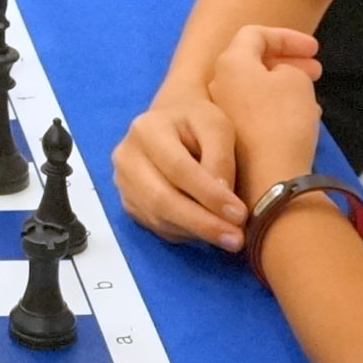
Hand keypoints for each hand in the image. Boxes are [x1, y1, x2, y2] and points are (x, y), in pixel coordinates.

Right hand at [112, 86, 249, 251]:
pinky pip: (156, 226)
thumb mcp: (217, 125)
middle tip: (236, 240)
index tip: (240, 214)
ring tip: (229, 239)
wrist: (172, 123)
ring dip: (196, 232)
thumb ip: (220, 157)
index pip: (177, 167)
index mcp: (146, 129)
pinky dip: (185, 234)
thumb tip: (223, 199)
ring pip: (158, 218)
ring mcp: (123, 182)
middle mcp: (126, 156)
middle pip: (161, 198)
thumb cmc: (198, 122)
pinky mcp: (129, 202)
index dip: (208, 194)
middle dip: (202, 223)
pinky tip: (207, 232)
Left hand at [206, 25, 325, 206]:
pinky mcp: (231, 138)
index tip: (316, 49)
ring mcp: (222, 113)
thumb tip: (279, 77)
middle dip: (288, 62)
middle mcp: (219, 84)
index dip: (288, 37)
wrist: (271, 177)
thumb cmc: (284, 120)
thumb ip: (289, 67)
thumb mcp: (296, 81)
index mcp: (231, 63)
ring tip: (313, 96)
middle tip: (316, 70)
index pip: (256, 34)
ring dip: (285, 88)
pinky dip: (278, 110)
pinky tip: (302, 120)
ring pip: (256, 90)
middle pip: (253, 62)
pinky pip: (255, 114)